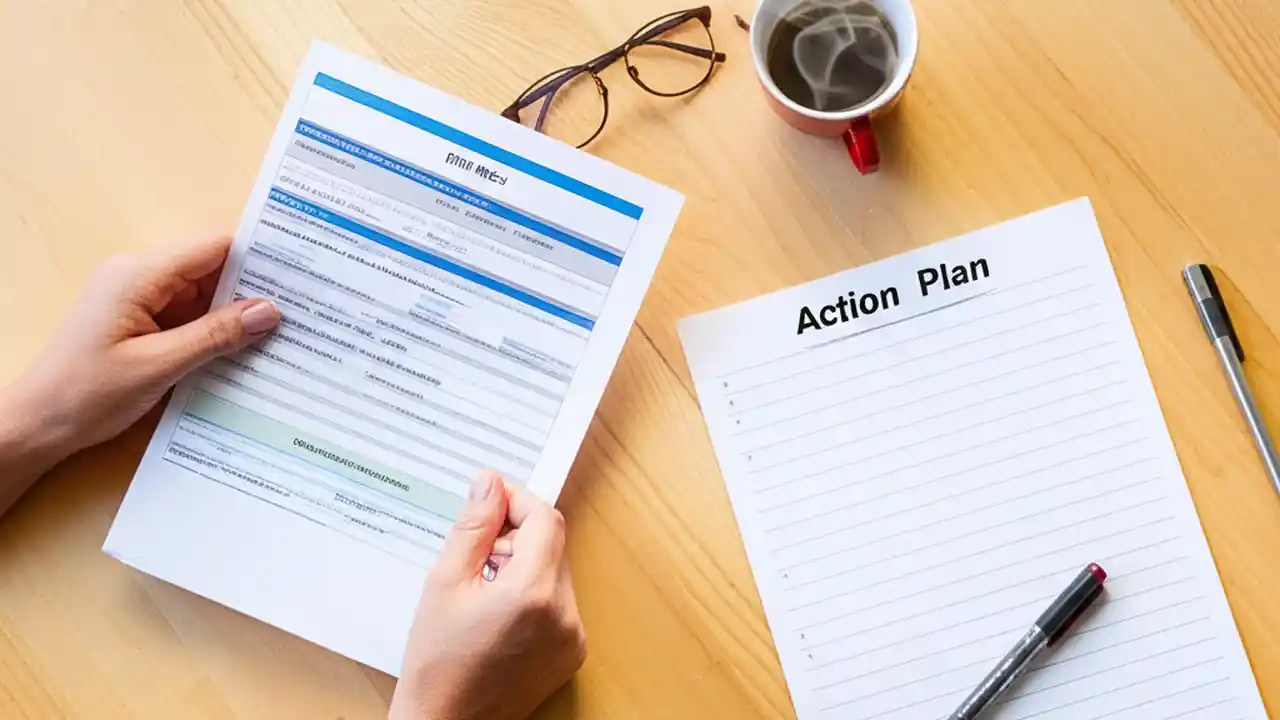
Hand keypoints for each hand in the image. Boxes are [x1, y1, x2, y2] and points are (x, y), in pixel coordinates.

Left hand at [0, 233, 278, 493]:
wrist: (36, 426)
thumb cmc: (86, 394)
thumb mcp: (159, 366)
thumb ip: (216, 335)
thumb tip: (270, 311)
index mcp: (140, 275)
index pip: (214, 248)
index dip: (260, 256)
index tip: (303, 273)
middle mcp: (142, 278)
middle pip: (214, 270)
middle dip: (256, 290)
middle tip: (306, 310)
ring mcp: (142, 301)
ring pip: (206, 296)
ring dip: (238, 316)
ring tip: (286, 334)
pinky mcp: (144, 323)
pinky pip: (192, 318)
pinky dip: (218, 332)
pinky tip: (248, 351)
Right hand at [390, 472, 585, 719]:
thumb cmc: (437, 663)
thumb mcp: (445, 583)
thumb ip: (474, 527)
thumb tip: (490, 483)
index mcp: (532, 593)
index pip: (544, 519)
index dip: (517, 501)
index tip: (490, 499)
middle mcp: (563, 614)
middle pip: (552, 544)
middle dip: (517, 536)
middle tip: (477, 551)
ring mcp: (572, 636)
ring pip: (556, 571)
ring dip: (525, 564)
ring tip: (484, 587)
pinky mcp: (572, 652)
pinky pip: (559, 602)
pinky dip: (534, 594)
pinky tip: (499, 613)